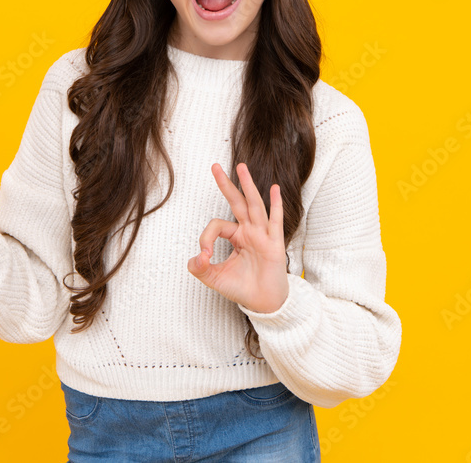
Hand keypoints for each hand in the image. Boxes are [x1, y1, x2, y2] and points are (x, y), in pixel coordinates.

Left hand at [187, 162, 288, 312]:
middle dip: (226, 184)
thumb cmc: (243, 288)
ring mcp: (263, 235)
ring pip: (254, 206)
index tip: (203, 256)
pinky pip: (275, 222)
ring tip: (241, 167)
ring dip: (248, 186)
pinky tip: (274, 189)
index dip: (206, 238)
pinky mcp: (274, 244)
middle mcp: (250, 231)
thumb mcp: (215, 278)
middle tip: (214, 166)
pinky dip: (275, 205)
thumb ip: (201, 268)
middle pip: (237, 202)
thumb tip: (195, 258)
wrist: (263, 303)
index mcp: (236, 236)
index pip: (217, 225)